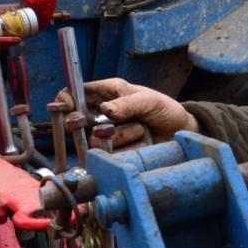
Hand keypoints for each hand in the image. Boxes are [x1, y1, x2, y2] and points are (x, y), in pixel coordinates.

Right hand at [58, 78, 197, 148]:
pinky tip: (144, 142)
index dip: (66, 99)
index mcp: (108, 93)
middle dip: (81, 123)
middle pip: (76, 121)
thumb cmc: (165, 110)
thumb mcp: (150, 100)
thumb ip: (128, 103)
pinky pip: (112, 154)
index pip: (76, 92)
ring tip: (142, 129)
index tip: (67, 107)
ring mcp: (108, 135)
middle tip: (98, 124)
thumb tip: (106, 109)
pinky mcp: (116, 153)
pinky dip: (131, 149)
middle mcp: (103, 114)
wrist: (180, 134)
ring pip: (98, 139)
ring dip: (123, 135)